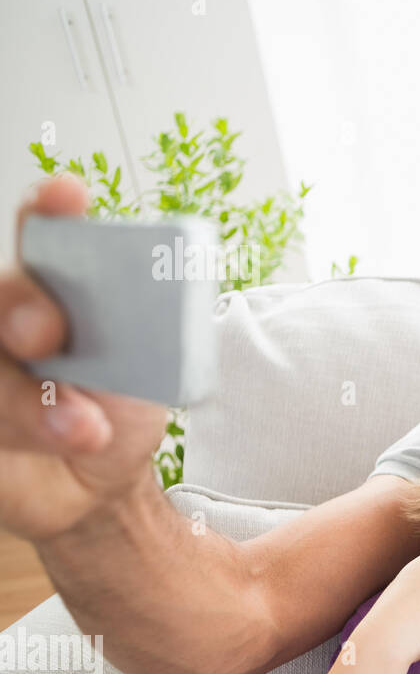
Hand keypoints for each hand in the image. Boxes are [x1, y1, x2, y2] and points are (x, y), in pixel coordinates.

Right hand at [0, 176, 168, 541]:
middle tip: (47, 332)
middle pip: (0, 295)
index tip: (69, 193)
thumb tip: (150, 329)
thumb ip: (139, 343)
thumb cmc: (115, 408)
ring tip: (85, 431)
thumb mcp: (146, 374)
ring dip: (28, 402)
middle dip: (20, 307)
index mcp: (55, 288)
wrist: (96, 480)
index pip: (43, 236)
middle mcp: (8, 316)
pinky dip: (21, 430)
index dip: (50, 211)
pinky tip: (54, 443)